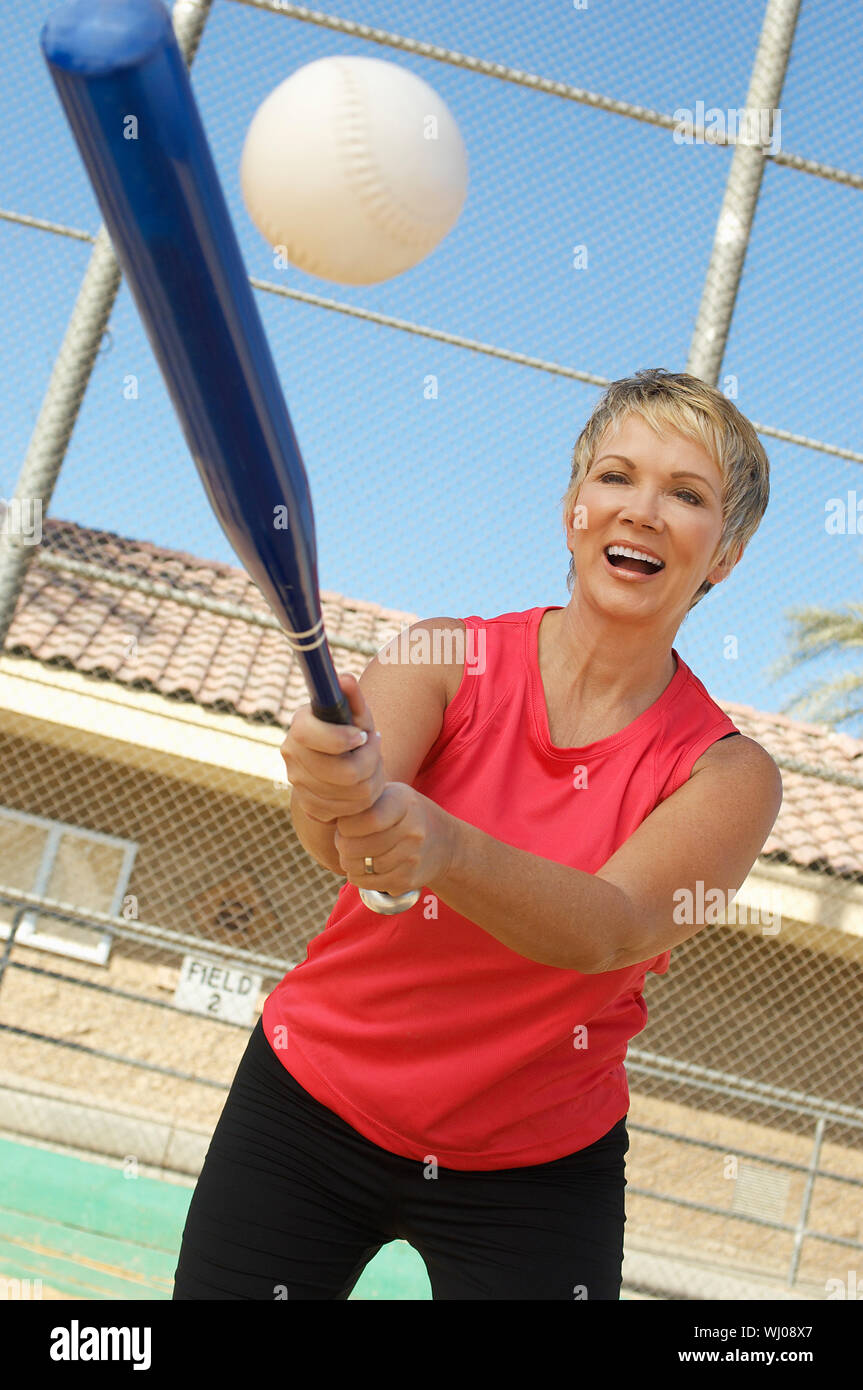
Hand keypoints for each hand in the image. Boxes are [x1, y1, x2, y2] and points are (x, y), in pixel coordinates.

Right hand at [281, 672, 385, 823]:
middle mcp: (292, 756)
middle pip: (344, 772)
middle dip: (370, 761)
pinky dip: (366, 797)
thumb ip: (353, 697)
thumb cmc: (349, 730)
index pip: (311, 735)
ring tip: (374, 763)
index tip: (361, 735)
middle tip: (374, 748)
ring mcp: (299, 784)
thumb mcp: (355, 714)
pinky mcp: (311, 807)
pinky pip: (352, 810)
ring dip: (374, 777)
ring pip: (354, 793)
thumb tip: (345, 680)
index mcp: (299, 726)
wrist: (338, 765)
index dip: (342, 738)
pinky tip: (365, 782)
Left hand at [334, 783, 454, 899]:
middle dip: (342, 846)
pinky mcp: (408, 879)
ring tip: (354, 854)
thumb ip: (366, 800)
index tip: (344, 825)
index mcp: (404, 802)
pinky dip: (359, 877)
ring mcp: (412, 857)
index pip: (366, 819)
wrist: (446, 843)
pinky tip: (364, 868)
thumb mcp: (392, 795)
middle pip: (358, 846)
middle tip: (342, 843)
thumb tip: (329, 810)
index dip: (346, 826)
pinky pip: (369, 883)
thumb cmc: (407, 815)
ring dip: (349, 863)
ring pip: (361, 867)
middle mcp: (412, 830)